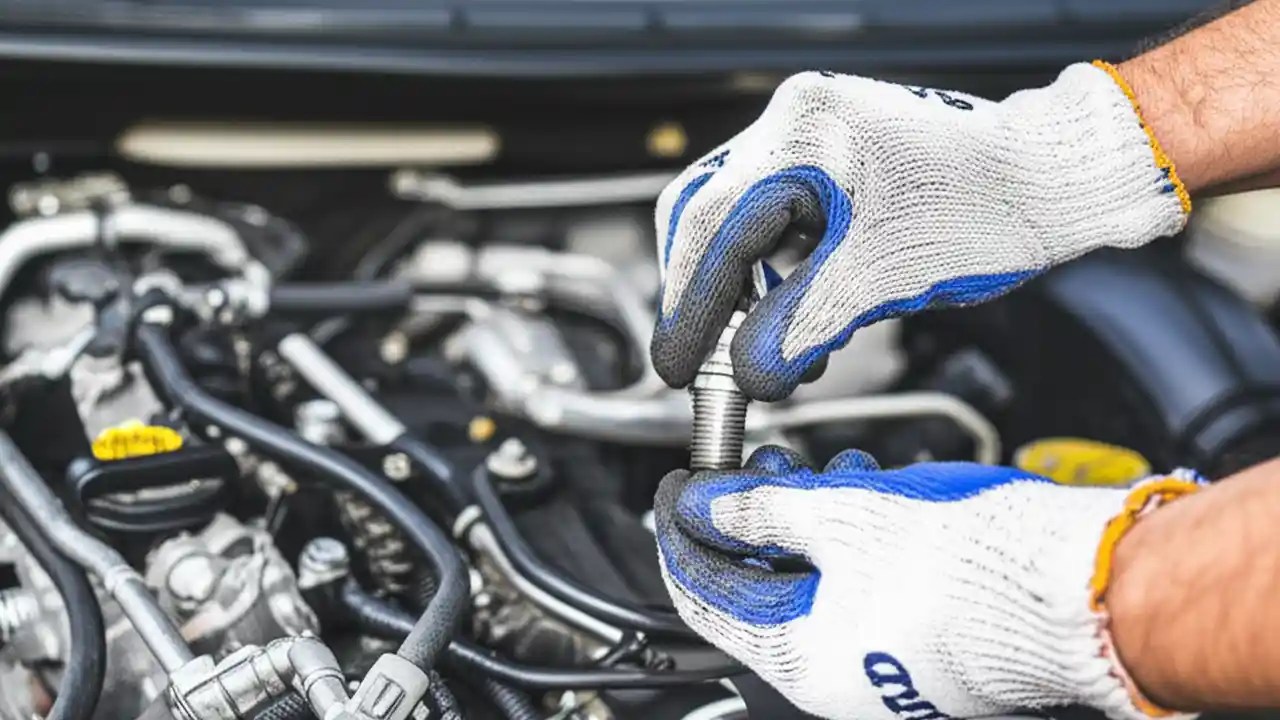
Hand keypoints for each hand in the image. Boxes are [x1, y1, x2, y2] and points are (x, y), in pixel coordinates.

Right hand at [652, 63, 1188, 400]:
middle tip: (699, 362)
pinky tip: (794, 319)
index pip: (711, 226)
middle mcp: (796, 120)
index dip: (686, 306)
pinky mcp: (829, 161)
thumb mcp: (884, 280)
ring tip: (761, 350)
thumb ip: (800, 328)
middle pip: (704, 215)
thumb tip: (746, 374)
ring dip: (736, 291)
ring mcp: (811, 136)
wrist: (1054, 180)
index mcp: (804, 133)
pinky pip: (772, 221)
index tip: (676, 366)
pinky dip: (770, 276)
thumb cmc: (990, 210)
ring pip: (734, 222)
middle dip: (699, 296)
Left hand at [654, 446, 1200, 719]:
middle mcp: (838, 672)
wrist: (1080, 588)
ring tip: (809, 469)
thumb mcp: (841, 518)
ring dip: (805, 518)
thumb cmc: (969, 568)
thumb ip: (762, 508)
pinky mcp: (922, 634)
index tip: (675, 491)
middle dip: (750, 516)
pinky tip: (864, 490)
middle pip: (761, 584)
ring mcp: (882, 657)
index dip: (682, 533)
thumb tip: (706, 501)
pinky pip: (863, 581)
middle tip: (741, 468)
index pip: (705, 595)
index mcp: (801, 658)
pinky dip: (852, 534)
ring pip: (817, 576)